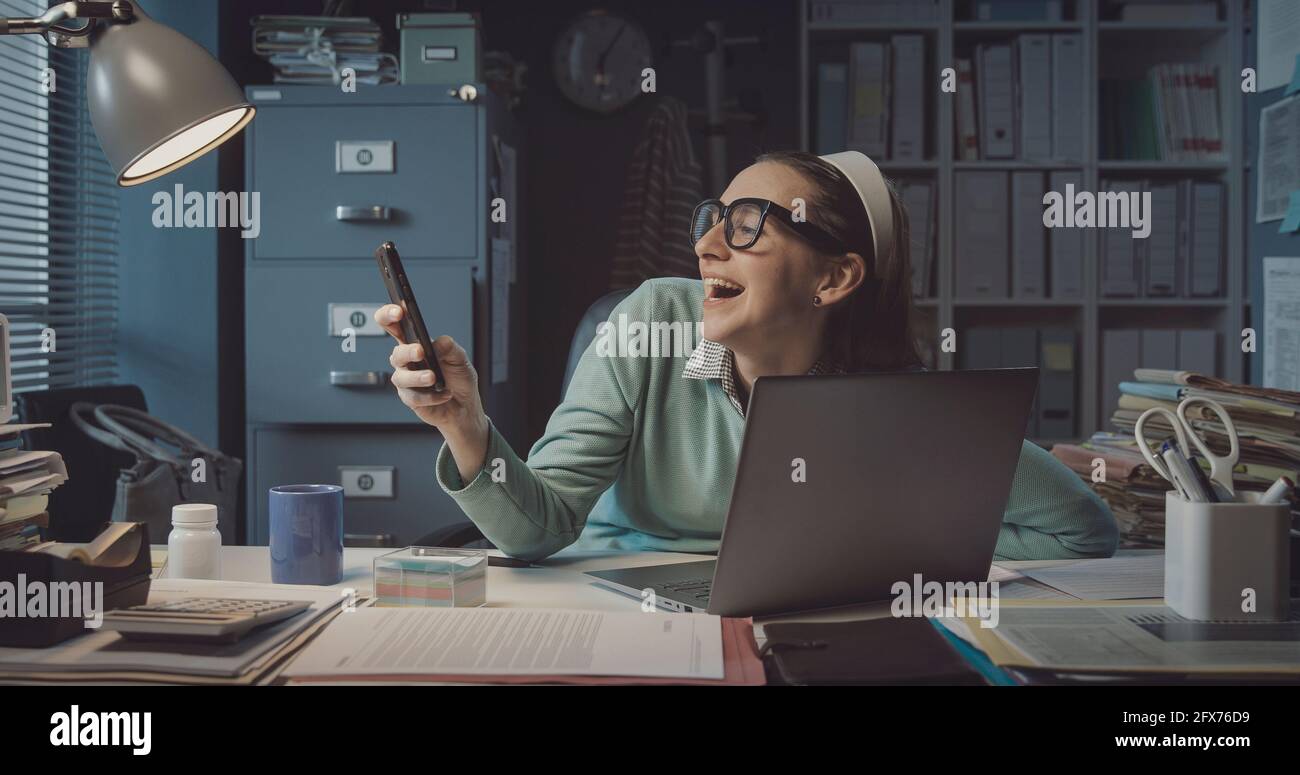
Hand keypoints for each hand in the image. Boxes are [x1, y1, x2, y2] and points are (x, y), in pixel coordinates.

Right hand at [375, 304, 487, 449]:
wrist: (464, 407)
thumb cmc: (459, 379)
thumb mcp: (460, 359)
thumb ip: (450, 348)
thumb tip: (440, 341)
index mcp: (416, 344)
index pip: (394, 325)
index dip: (390, 316)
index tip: (398, 312)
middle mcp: (408, 361)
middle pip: (396, 353)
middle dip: (407, 351)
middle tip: (420, 351)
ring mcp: (407, 380)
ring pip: (401, 377)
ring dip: (417, 377)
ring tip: (433, 378)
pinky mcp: (410, 399)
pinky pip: (413, 397)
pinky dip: (430, 396)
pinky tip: (444, 394)